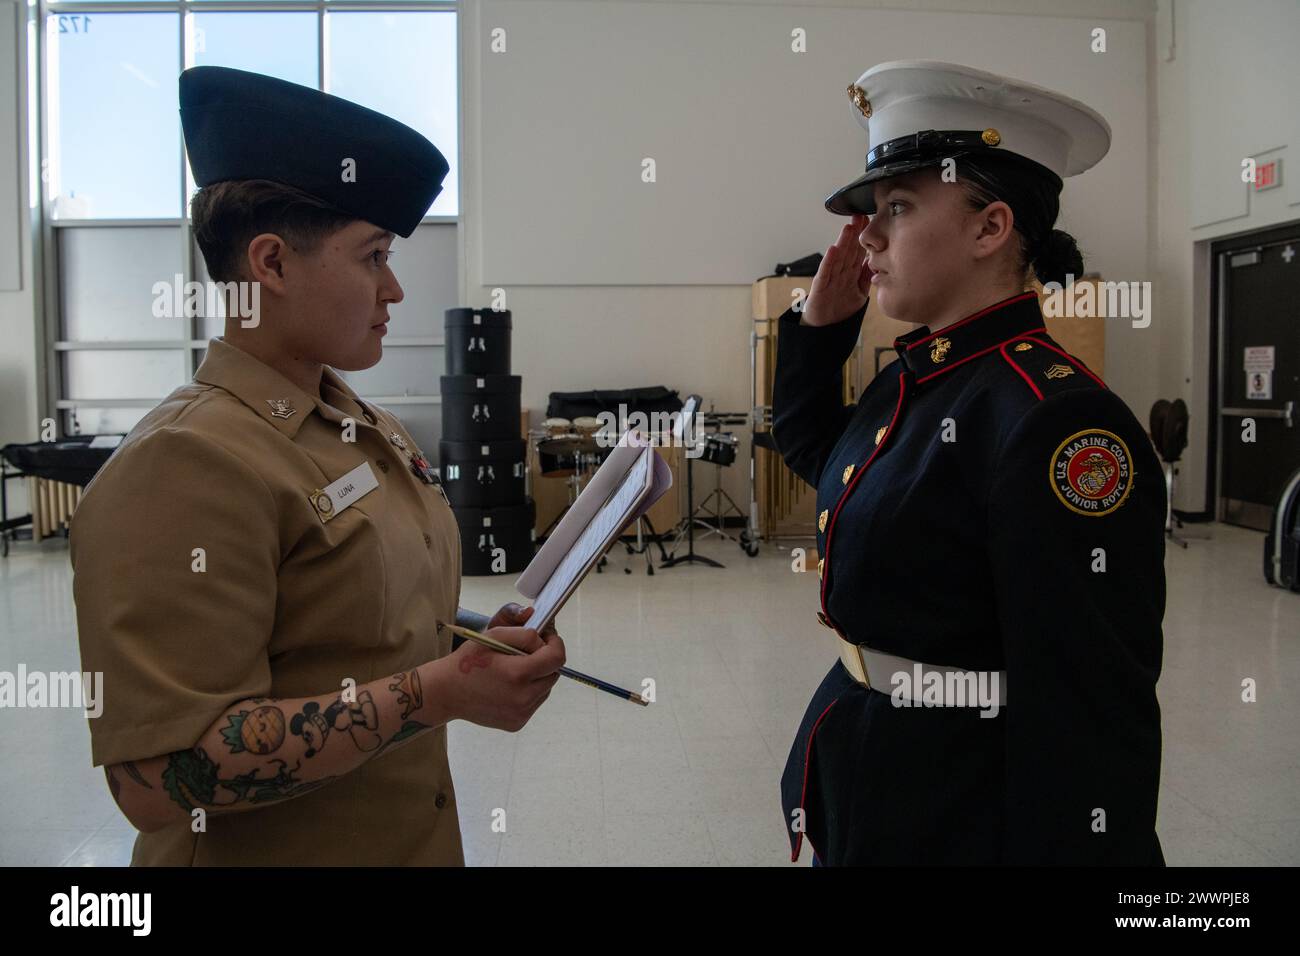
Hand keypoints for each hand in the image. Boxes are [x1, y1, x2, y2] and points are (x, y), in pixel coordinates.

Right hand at [446, 605, 565, 731]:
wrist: (446, 693)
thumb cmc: (468, 661)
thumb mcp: (494, 636)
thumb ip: (525, 635)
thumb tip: (545, 642)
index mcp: (518, 673)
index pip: (557, 658)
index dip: (556, 644)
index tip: (548, 638)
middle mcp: (523, 697)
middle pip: (553, 673)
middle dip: (545, 660)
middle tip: (526, 653)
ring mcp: (521, 713)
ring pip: (545, 689)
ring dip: (537, 677)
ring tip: (513, 671)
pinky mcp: (517, 723)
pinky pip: (534, 703)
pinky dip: (528, 692)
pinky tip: (508, 687)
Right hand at [801, 214, 873, 326]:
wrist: (824, 329)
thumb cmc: (840, 309)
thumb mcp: (860, 293)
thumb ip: (867, 278)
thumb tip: (878, 262)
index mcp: (850, 273)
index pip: (858, 251)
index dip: (864, 237)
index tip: (870, 220)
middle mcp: (840, 273)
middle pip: (848, 250)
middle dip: (854, 233)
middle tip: (860, 215)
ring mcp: (829, 279)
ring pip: (838, 258)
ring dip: (843, 242)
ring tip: (848, 227)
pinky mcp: (819, 289)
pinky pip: (825, 273)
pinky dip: (828, 262)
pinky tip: (833, 249)